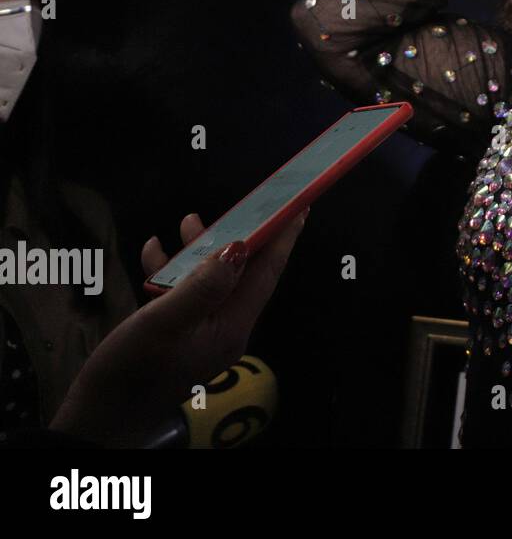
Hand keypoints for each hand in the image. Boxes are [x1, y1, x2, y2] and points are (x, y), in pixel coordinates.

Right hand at [49, 209, 306, 446]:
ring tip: (187, 221)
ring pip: (211, 281)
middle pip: (243, 274)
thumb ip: (203, 286)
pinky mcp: (178, 336)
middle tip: (243, 204)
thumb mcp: (164, 324)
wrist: (98, 420)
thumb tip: (240, 248)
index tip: (299, 207)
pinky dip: (171, 271)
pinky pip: (184, 295)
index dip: (283, 239)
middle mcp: (224, 329)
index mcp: (231, 326)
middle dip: (241, 237)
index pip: (266, 274)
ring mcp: (201, 333)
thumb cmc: (130, 372)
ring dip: (201, 251)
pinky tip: (152, 250)